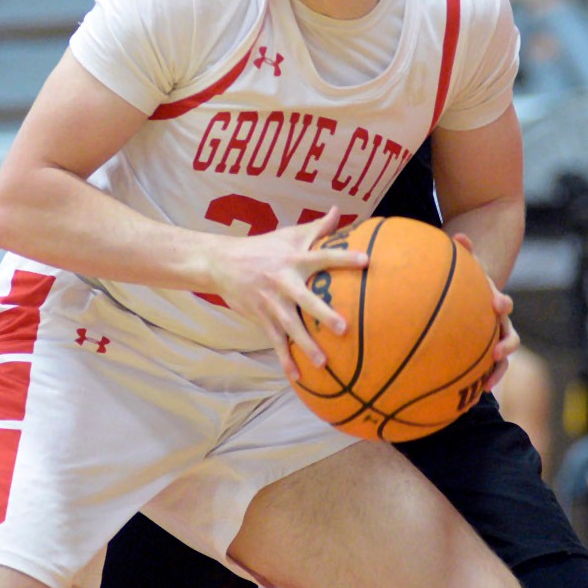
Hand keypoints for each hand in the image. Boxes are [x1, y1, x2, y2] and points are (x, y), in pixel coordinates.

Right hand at [207, 210, 367, 380]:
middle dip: (323, 314)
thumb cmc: (262, 247)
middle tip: (344, 328)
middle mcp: (282, 281)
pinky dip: (285, 359)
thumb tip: (340, 211)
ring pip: (290, 327)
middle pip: (305, 299)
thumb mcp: (288, 235)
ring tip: (324, 363)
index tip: (366, 261)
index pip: (322, 257)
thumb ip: (317, 227)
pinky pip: (275, 341)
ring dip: (305, 346)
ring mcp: (270, 302)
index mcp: (293, 259)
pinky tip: (298, 377)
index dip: (343, 258)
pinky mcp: (261, 317)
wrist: (221, 262)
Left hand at [453, 233, 518, 387]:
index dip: (502, 303)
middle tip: (497, 352)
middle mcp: (500, 324)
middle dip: (506, 345)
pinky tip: (467, 396)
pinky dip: (481, 381)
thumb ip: (463, 253)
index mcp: (495, 303)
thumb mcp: (466, 267)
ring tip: (486, 384)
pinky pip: (487, 370)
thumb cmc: (467, 281)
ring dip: (497, 370)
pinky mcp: (487, 355)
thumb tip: (459, 235)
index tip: (497, 306)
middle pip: (510, 336)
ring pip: (503, 358)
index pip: (503, 303)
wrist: (476, 295)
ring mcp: (496, 340)